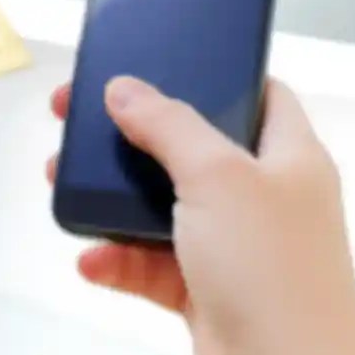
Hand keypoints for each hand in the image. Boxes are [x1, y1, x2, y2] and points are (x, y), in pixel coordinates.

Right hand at [48, 77, 354, 354]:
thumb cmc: (278, 274)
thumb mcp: (219, 177)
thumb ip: (169, 125)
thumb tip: (127, 90)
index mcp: (289, 156)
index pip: (260, 95)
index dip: (217, 74)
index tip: (163, 60)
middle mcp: (265, 198)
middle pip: (191, 150)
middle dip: (134, 138)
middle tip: (81, 118)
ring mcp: (236, 249)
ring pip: (163, 209)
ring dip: (113, 201)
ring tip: (65, 182)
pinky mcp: (207, 294)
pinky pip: (152, 266)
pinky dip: (118, 260)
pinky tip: (92, 257)